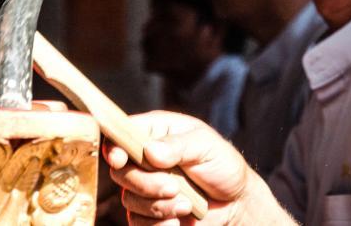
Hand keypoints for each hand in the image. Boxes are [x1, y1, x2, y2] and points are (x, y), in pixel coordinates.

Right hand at [102, 111, 291, 225]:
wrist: (235, 202)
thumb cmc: (222, 165)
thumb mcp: (206, 146)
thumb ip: (178, 145)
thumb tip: (150, 150)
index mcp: (155, 133)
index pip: (121, 134)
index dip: (115, 146)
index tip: (120, 159)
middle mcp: (144, 159)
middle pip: (120, 171)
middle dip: (146, 183)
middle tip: (173, 187)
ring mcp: (144, 187)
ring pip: (129, 199)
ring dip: (159, 205)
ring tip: (187, 204)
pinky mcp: (148, 214)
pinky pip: (138, 223)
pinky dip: (159, 224)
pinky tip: (180, 220)